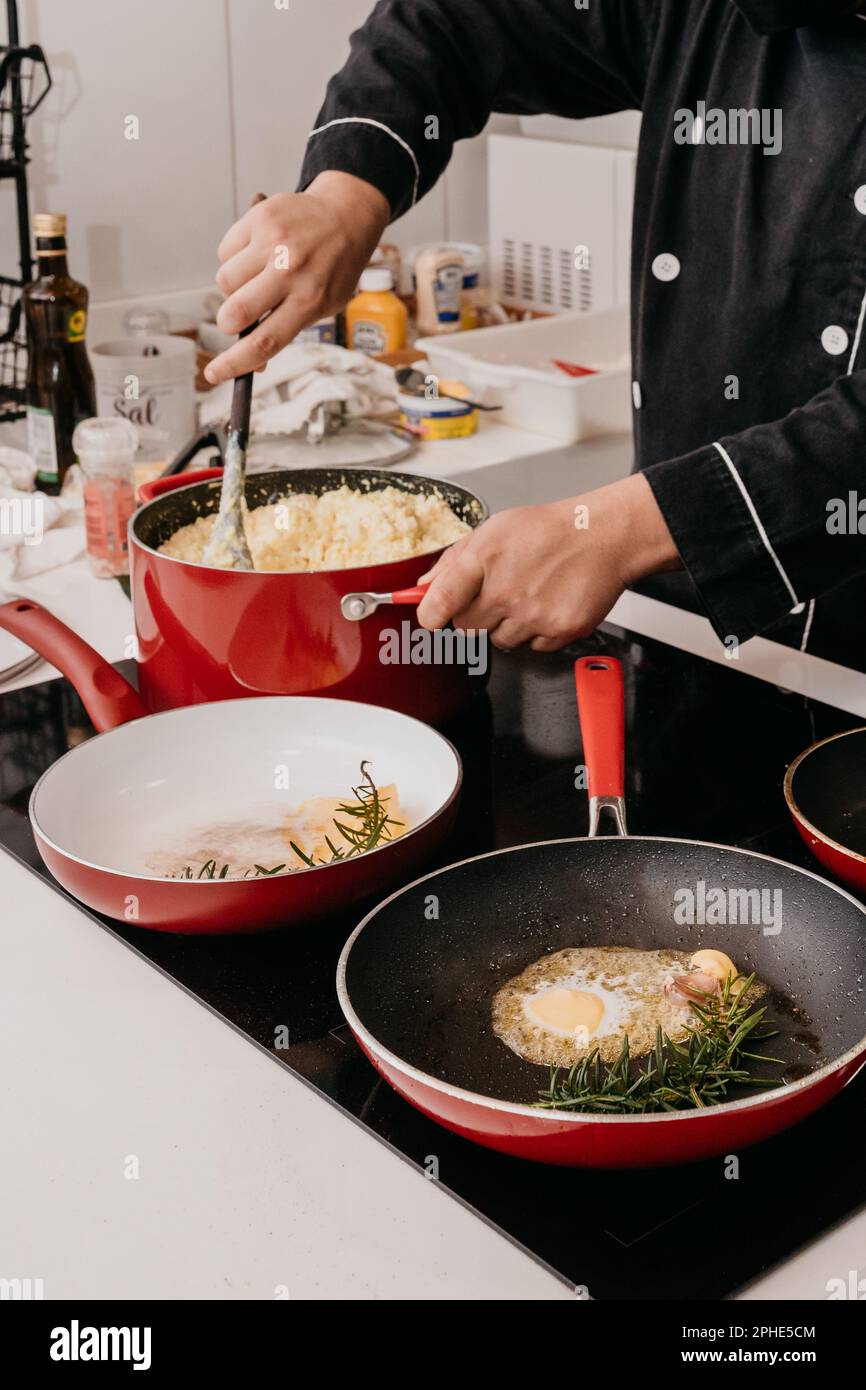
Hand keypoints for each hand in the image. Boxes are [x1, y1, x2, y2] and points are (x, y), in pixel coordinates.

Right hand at [204, 172, 389, 384]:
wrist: (345, 215)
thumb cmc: (333, 269)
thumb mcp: (323, 306)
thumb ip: (286, 330)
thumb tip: (253, 362)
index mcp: (310, 300)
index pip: (264, 342)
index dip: (235, 364)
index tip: (214, 375)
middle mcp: (291, 270)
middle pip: (237, 312)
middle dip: (228, 323)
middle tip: (237, 318)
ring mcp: (273, 242)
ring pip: (225, 281)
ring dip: (232, 289)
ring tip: (256, 277)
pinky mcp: (259, 218)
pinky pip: (225, 251)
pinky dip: (234, 258)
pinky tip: (256, 253)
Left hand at [416, 473, 679, 650]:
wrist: (603, 536)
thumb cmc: (549, 530)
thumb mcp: (494, 530)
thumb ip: (454, 560)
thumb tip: (425, 586)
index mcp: (483, 559)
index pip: (438, 604)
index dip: (430, 613)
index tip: (432, 615)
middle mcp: (506, 590)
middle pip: (466, 627)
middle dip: (476, 614)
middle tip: (499, 593)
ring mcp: (533, 614)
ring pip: (500, 641)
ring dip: (509, 624)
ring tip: (529, 594)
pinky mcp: (558, 631)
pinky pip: (533, 647)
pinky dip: (538, 632)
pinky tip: (549, 605)